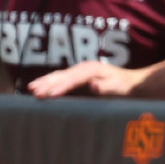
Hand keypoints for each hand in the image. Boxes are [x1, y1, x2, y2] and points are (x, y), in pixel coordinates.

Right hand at [27, 60, 144, 97]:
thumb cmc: (126, 88)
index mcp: (92, 70)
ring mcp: (79, 72)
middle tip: (33, 91)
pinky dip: (49, 83)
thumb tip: (94, 85)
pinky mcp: (78, 79)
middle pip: (62, 75)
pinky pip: (60, 80)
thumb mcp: (120, 88)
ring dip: (45, 82)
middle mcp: (83, 69)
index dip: (60, 86)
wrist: (133, 84)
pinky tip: (40, 89)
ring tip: (31, 89)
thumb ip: (107, 87)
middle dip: (47, 83)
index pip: (72, 79)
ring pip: (58, 76)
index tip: (48, 94)